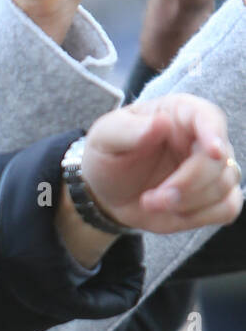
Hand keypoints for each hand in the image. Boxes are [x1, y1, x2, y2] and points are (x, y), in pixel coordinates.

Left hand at [80, 94, 240, 234]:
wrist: (106, 192)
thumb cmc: (108, 156)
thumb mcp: (104, 138)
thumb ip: (128, 130)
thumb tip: (160, 122)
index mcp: (178, 114)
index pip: (208, 116)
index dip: (214, 132)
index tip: (213, 152)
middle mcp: (201, 138)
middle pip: (219, 161)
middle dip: (188, 184)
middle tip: (154, 199)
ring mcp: (213, 169)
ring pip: (224, 187)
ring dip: (187, 203)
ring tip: (150, 202)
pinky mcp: (215, 196)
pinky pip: (227, 209)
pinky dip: (198, 216)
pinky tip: (171, 212)